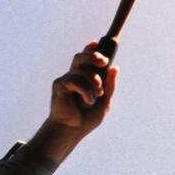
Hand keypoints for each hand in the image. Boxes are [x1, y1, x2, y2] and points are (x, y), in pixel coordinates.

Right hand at [32, 41, 117, 162]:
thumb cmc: (86, 119)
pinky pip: (75, 80)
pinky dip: (86, 90)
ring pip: (81, 68)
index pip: (86, 58)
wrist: (71, 131)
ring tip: (96, 95)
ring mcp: (66, 80)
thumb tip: (115, 68)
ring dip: (94, 80)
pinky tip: (87, 100)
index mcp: (84, 79)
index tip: (96, 43)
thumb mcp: (104, 102)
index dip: (90, 49)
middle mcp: (74, 76)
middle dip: (93, 56)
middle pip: (81, 56)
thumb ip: (110, 86)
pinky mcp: (59, 85)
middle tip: (103, 62)